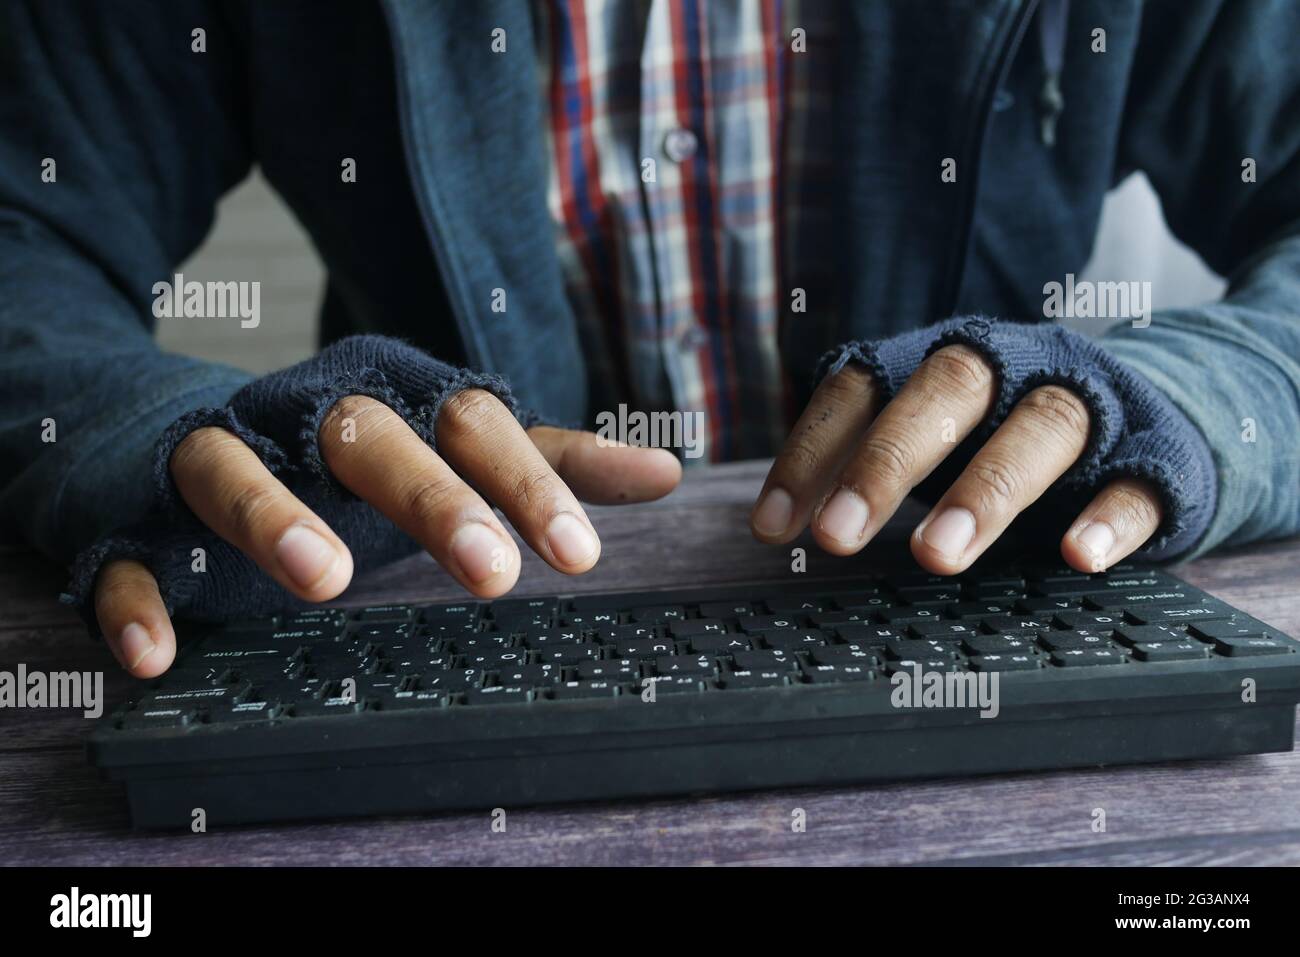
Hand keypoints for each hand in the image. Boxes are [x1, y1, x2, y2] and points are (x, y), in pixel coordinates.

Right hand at [94, 390, 680, 675]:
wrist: (184, 437)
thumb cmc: (350, 458)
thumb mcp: (455, 452)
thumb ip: (547, 463)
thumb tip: (667, 472)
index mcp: (395, 401)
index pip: (474, 425)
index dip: (528, 483)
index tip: (582, 556)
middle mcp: (307, 416)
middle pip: (370, 435)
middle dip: (430, 497)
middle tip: (490, 574)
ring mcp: (217, 454)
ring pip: (237, 466)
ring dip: (277, 515)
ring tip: (323, 581)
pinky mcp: (139, 510)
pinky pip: (131, 550)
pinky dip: (136, 597)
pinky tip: (156, 654)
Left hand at [751, 344, 1161, 574]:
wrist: (1155, 419)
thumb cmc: (1009, 438)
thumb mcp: (937, 441)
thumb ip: (869, 466)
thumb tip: (782, 526)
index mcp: (942, 362)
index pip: (864, 389)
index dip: (814, 452)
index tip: (774, 528)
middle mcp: (1013, 365)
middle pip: (947, 391)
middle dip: (887, 461)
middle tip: (837, 536)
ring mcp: (1090, 404)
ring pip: (1041, 428)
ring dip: (986, 490)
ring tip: (936, 556)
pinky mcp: (1155, 451)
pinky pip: (1134, 479)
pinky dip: (1108, 516)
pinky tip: (1079, 555)